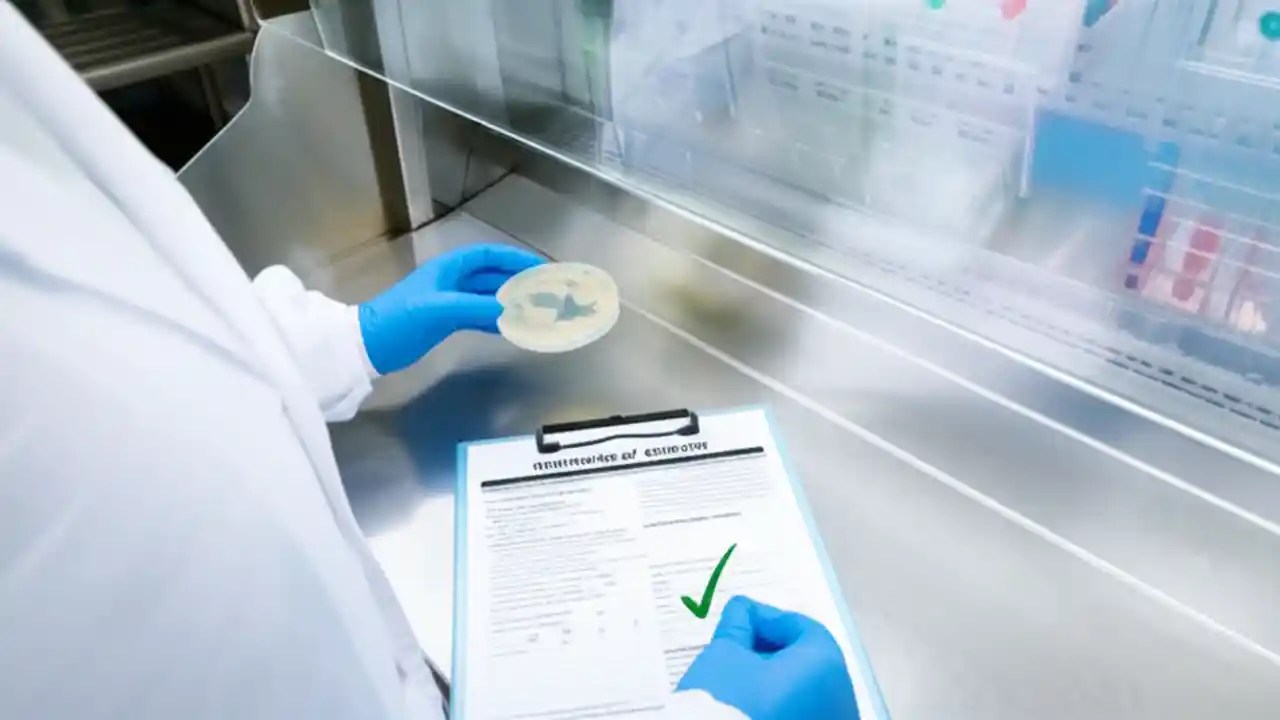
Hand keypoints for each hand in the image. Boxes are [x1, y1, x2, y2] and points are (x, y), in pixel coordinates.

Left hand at [358, 243, 543, 373]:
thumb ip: (476, 308)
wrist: (368, 346)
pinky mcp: (446, 322)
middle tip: (543, 292)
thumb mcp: (439, 310)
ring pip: (487, 297)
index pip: (487, 256)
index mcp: (448, 269)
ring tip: (534, 310)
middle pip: (491, 276)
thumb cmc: (400, 320)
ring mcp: (449, 302)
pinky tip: (512, 328)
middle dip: (517, 282)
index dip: (513, 258)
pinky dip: (496, 320)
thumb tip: (512, 309)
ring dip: (509, 303)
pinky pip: (478, 316)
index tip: (537, 267)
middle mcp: (451, 281)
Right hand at [677, 596, 858, 719]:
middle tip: (736, 647)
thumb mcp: (723, 656)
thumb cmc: (727, 706)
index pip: (803, 629)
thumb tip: (741, 613)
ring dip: (777, 682)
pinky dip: (782, 707)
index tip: (738, 619)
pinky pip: (802, 716)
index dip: (767, 618)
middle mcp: (841, 699)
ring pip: (806, 694)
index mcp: (826, 666)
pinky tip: (750, 709)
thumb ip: (736, 628)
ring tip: (739, 681)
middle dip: (772, 652)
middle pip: (809, 663)